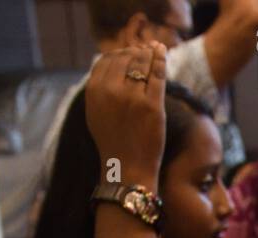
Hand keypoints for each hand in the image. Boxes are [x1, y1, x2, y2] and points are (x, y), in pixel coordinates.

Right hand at [84, 43, 166, 184]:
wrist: (126, 167)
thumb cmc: (112, 142)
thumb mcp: (95, 113)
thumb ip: (98, 89)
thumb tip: (107, 65)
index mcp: (94, 91)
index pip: (106, 60)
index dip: (119, 53)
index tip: (129, 52)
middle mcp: (111, 90)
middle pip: (125, 58)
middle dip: (136, 51)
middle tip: (145, 49)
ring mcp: (132, 97)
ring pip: (142, 62)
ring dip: (150, 52)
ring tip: (156, 48)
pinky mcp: (152, 105)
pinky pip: (158, 74)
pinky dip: (161, 60)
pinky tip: (163, 53)